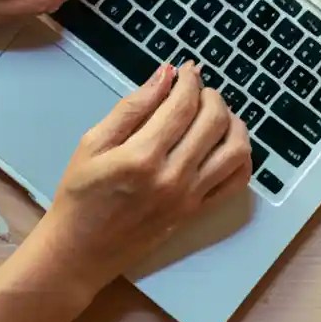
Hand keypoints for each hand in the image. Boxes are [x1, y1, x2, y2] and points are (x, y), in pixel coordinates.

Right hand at [15, 62, 252, 302]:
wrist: (79, 252)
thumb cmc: (80, 195)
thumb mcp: (92, 143)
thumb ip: (132, 107)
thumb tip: (165, 75)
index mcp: (142, 156)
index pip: (184, 105)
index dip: (190, 81)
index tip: (188, 70)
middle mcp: (173, 176)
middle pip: (214, 121)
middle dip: (212, 95)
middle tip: (198, 89)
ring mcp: (190, 197)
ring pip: (235, 149)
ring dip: (232, 122)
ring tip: (214, 114)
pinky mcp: (197, 212)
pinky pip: (236, 181)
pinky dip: (241, 157)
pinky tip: (226, 144)